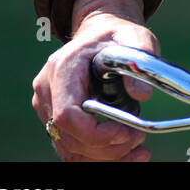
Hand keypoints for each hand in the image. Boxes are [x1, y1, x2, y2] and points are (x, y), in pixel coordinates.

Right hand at [33, 0, 157, 161]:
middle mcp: (47, 89)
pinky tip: (127, 153)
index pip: (67, 115)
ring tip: (138, 149)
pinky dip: (98, 157)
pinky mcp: (53, 119)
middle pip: (69, 138)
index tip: (126, 132)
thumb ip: (141, 58)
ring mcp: (46, 107)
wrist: (100, 32)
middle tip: (139, 141)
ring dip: (104, 157)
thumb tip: (142, 95)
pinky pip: (72, 149)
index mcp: (62, 67)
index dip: (95, 133)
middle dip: (106, 148)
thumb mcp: (136, 37)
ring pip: (70, 149)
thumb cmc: (116, 34)